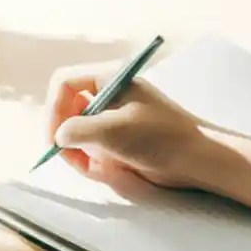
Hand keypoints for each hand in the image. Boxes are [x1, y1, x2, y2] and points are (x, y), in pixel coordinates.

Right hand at [44, 61, 211, 188]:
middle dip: (68, 137)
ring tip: (105, 167)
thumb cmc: (159, 137)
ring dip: (83, 154)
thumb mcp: (112, 130)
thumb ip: (77, 130)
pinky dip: (96, 163)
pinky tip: (115, 171)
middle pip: (68, 111)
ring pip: (78, 136)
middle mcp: (109, 96)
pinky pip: (93, 151)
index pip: (64, 83)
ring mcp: (114, 119)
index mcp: (110, 80)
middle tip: (73, 157)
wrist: (196, 160)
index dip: (54, 109)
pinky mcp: (120, 141)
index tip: (55, 138)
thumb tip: (58, 137)